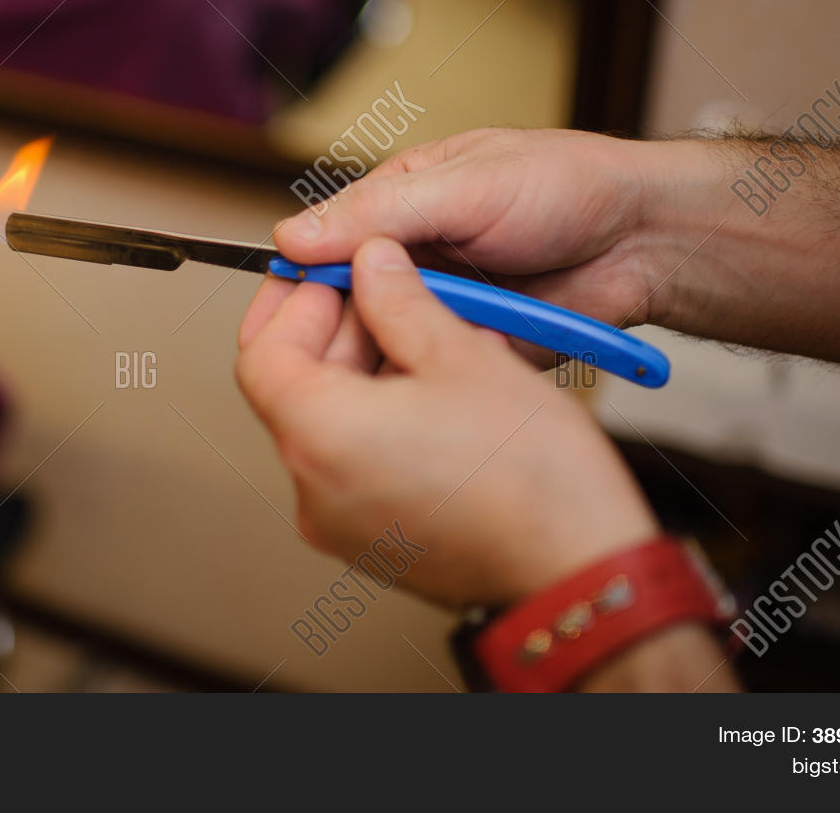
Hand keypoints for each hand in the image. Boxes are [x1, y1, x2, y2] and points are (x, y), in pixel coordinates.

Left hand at [236, 237, 658, 608]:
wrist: (578, 574)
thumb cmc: (531, 481)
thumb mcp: (461, 357)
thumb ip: (400, 300)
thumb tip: (371, 265)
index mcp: (319, 437)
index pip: (261, 354)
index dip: (294, 302)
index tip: (332, 275)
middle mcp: (314, 489)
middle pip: (292, 389)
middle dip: (335, 332)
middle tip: (384, 293)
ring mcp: (341, 524)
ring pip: (328, 425)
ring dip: (365, 372)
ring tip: (426, 337)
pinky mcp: (375, 542)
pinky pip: (356, 465)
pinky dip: (381, 419)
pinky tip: (436, 390)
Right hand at [275, 128, 688, 341]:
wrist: (646, 240)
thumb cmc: (565, 187)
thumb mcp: (463, 186)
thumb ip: (378, 213)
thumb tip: (291, 236)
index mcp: (398, 204)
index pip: (326, 243)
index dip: (303, 279)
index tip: (284, 311)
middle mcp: (412, 258)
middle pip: (350, 305)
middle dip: (343, 329)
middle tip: (337, 354)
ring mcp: (441, 306)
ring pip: (386, 345)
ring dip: (385, 358)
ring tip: (384, 372)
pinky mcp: (471, 351)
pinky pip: (432, 374)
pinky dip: (427, 382)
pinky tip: (421, 394)